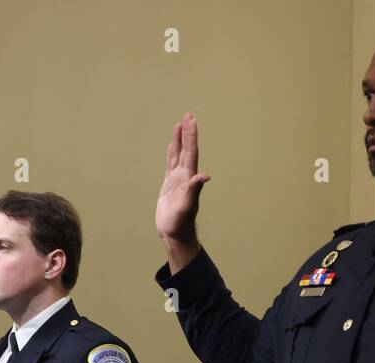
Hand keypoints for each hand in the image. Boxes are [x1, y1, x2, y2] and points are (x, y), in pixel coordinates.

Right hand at [157, 113, 210, 271]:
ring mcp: (177, 181)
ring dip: (179, 140)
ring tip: (179, 125)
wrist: (175, 234)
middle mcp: (184, 176)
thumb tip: (205, 176)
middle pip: (186, 150)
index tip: (191, 120)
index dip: (191, 136)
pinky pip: (170, 165)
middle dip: (187, 133)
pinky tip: (172, 147)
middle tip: (188, 115)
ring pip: (178, 155)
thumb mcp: (187, 207)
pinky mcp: (169, 186)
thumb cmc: (180, 223)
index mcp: (189, 178)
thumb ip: (194, 190)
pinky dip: (171, 154)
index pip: (191, 152)